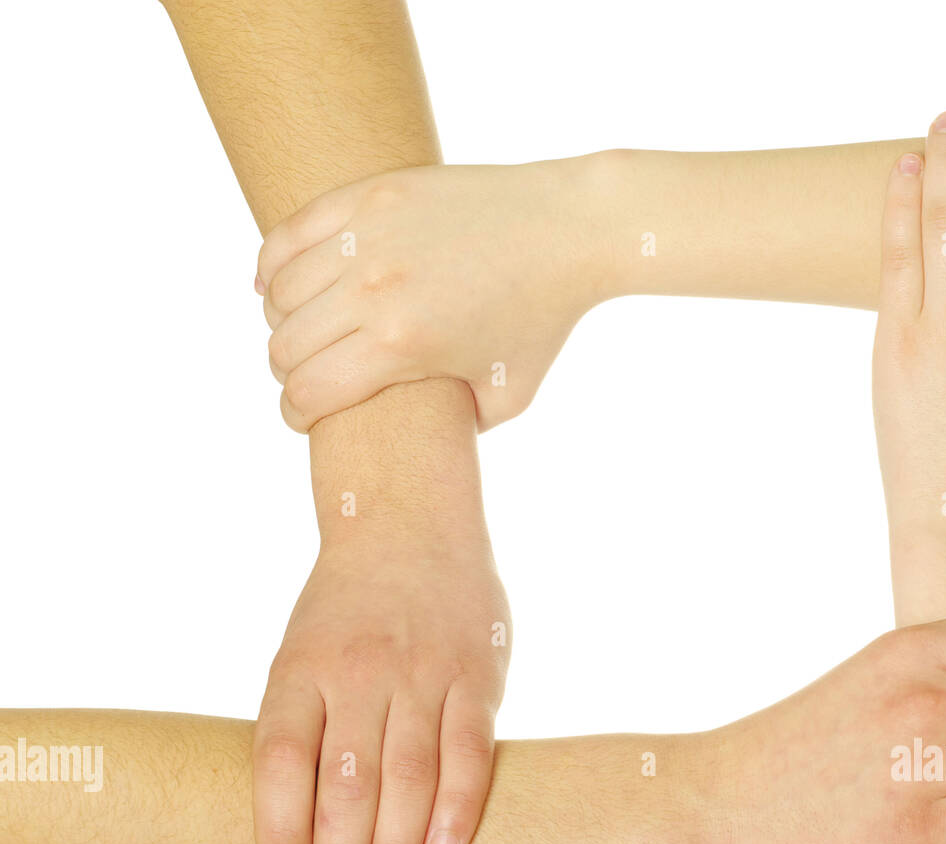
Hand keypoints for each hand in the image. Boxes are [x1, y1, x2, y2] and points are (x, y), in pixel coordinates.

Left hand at [252, 530, 509, 843]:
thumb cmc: (350, 606)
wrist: (411, 522)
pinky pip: (468, 749)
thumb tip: (303, 822)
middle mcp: (358, 671)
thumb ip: (307, 724)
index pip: (283, 757)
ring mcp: (421, 671)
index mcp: (301, 668)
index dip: (280, 826)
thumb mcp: (303, 651)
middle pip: (346, 782)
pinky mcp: (476, 673)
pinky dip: (458, 805)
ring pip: (407, 776)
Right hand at [255, 159, 612, 431]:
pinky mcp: (369, 194)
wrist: (566, 230)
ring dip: (284, 321)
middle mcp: (375, 288)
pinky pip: (288, 235)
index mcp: (401, 345)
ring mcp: (368, 235)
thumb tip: (410, 439)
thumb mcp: (505, 398)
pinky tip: (277, 285)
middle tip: (310, 375)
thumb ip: (452, 427)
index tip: (307, 419)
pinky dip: (272, 266)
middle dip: (289, 373)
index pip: (307, 393)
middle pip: (284, 345)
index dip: (297, 416)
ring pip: (280, 292)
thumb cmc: (540, 320)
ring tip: (306, 330)